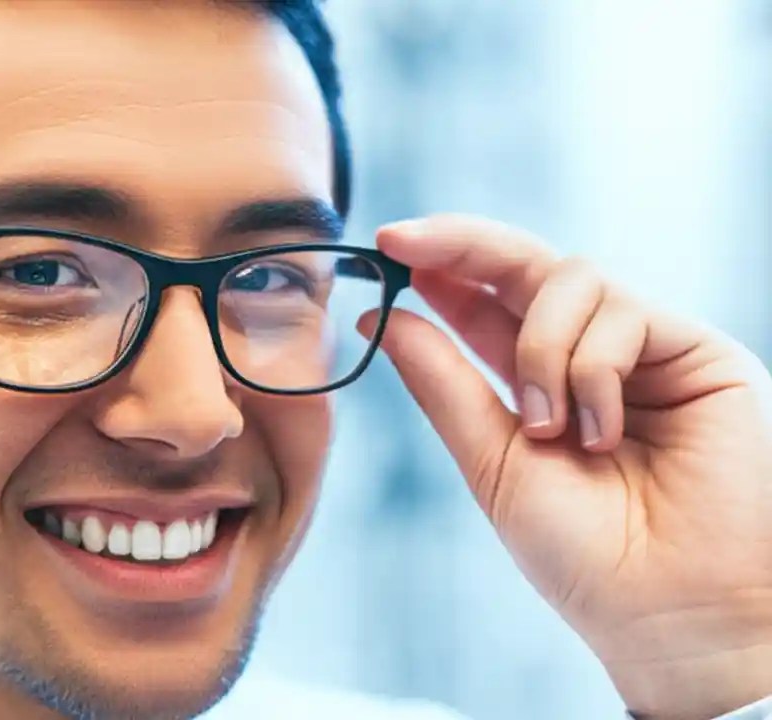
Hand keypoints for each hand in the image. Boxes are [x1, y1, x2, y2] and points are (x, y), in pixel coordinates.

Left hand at [359, 215, 771, 719]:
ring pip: (569, 279)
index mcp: (538, 382)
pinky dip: (589, 369)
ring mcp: (644, 350)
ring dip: (537, 350)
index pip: (486, 301)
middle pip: (524, 263)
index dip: (439, 265)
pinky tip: (599, 434)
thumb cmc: (584, 553)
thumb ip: (444, 384)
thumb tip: (382, 319)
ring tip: (547, 430)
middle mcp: (591, 355)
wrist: (669, 610)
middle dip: (460, 245)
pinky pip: (622, 313)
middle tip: (402, 243)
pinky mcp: (698, 352)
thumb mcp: (492, 461)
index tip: (384, 247)